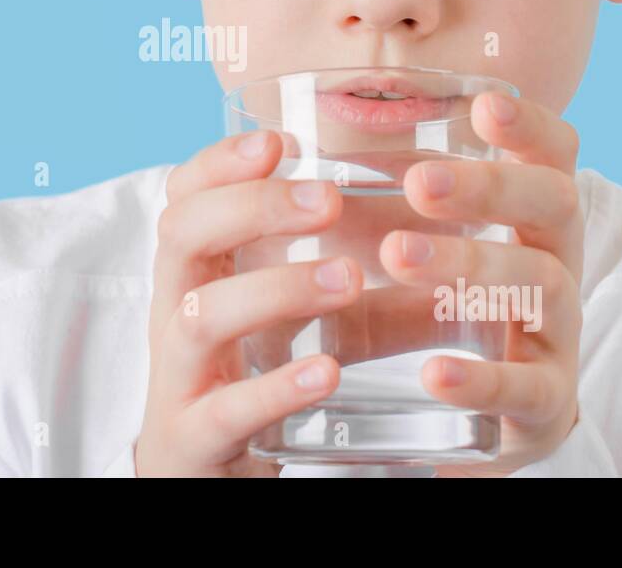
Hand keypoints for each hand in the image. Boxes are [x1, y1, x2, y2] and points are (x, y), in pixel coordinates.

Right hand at [134, 130, 362, 476]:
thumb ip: (349, 283)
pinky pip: (226, 409)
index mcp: (193, 276)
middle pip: (182, 237)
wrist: (203, 479)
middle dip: (253, 207)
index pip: (182, 198)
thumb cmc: (249, 384)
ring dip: (277, 289)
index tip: (277, 141)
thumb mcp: (288, 325)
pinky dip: (276, 386)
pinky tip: (327, 371)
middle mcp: (173, 315)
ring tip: (348, 278)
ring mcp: (178, 379)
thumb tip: (448, 244)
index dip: (219, 163)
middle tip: (328, 199)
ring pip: (202, 318)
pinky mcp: (195, 440)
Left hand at [379, 91, 584, 476]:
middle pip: (553, 206)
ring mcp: (559, 335)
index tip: (485, 105)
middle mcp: (558, 265)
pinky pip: (527, 389)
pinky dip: (482, 379)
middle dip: (488, 188)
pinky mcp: (545, 406)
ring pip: (540, 286)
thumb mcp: (411, 256)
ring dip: (470, 265)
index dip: (530, 126)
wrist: (474, 427)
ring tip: (399, 255)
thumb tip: (281, 160)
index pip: (553, 156)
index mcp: (530, 220)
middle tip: (417, 183)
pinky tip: (435, 372)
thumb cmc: (436, 317)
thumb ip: (371, 211)